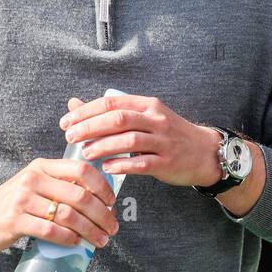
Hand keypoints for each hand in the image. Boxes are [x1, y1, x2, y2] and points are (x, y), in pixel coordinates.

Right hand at [0, 158, 119, 255]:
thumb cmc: (11, 204)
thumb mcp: (34, 185)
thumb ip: (59, 186)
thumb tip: (98, 199)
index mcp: (42, 166)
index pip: (81, 170)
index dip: (102, 186)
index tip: (112, 202)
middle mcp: (33, 179)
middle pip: (79, 195)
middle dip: (102, 214)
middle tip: (112, 228)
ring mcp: (22, 200)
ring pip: (68, 215)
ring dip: (90, 230)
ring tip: (100, 240)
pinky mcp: (14, 221)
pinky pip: (50, 230)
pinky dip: (68, 238)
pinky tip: (77, 243)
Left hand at [59, 95, 222, 187]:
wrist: (204, 152)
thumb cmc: (167, 134)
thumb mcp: (142, 116)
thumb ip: (110, 112)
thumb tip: (73, 104)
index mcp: (147, 105)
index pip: (111, 103)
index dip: (86, 112)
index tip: (66, 123)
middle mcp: (156, 119)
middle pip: (118, 119)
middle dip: (90, 127)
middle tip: (70, 138)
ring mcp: (163, 141)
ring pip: (129, 140)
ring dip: (104, 146)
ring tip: (85, 153)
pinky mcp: (167, 162)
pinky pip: (142, 163)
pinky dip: (123, 164)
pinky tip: (107, 168)